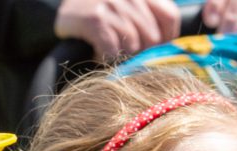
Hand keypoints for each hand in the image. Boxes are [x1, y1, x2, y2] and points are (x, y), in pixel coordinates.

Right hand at [55, 0, 181, 62]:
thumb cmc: (103, 14)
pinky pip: (113, 50)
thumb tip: (170, 47)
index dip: (166, 38)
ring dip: (122, 57)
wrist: (66, 9)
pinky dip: (106, 58)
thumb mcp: (130, 7)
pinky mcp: (95, 19)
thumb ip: (151, 19)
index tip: (155, 48)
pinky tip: (99, 52)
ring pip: (134, 45)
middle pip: (152, 36)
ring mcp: (112, 4)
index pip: (169, 16)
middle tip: (127, 55)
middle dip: (141, 53)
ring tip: (111, 52)